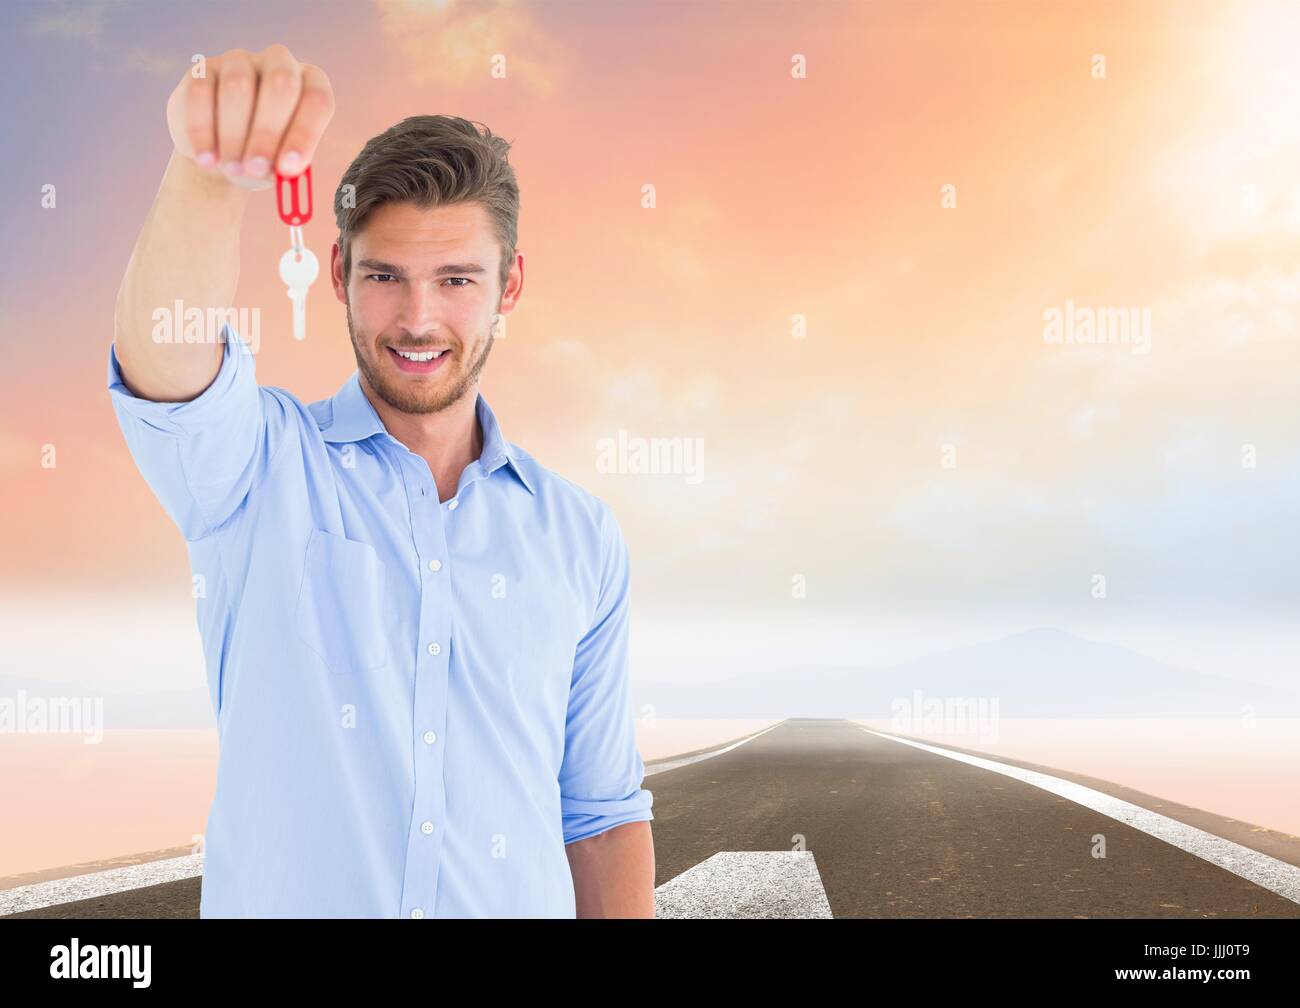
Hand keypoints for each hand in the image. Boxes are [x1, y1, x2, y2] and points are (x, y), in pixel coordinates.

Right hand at [165, 44, 333, 191]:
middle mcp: (279, 63)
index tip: (288, 168)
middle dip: (267, 133)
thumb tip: (282, 169)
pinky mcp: (201, 69)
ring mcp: (239, 60)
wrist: (222, 153)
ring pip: (237, 87)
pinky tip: (207, 159)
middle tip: (255, 168)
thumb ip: (286, 166)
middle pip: (280, 85)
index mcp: (310, 83)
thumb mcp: (282, 164)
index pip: (317, 100)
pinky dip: (203, 131)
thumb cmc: (265, 157)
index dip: (304, 134)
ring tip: (232, 169)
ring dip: (234, 135)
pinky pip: (200, 93)